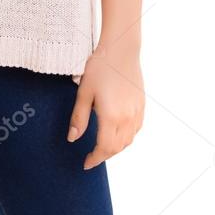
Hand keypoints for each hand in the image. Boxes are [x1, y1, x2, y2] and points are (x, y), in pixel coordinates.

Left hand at [67, 40, 144, 169]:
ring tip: (102, 147)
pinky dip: (127, 137)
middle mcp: (127, 118)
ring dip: (116, 148)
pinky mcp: (142, 106)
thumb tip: (72, 139)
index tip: (86, 164)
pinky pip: (136, 130)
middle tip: (91, 156)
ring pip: (128, 141)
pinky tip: (118, 133)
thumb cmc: (99, 68)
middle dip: (104, 155)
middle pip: (117, 148)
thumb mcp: (83, 92)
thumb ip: (78, 118)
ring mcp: (137, 113)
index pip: (104, 148)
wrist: (121, 50)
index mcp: (111, 117)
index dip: (95, 159)